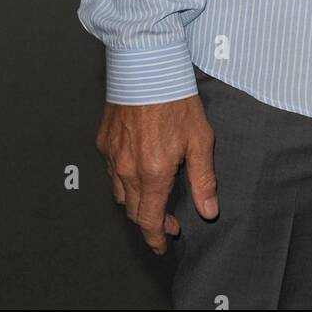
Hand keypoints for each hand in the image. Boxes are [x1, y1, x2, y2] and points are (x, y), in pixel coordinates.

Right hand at [95, 95, 217, 254]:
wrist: (147, 67)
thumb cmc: (175, 99)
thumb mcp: (200, 140)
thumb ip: (203, 179)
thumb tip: (209, 211)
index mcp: (153, 174)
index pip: (149, 221)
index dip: (157, 238)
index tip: (164, 244)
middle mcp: (127, 170)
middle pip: (133, 211)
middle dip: (149, 221)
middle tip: (167, 220)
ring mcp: (112, 156)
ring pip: (119, 193)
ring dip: (135, 201)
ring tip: (153, 194)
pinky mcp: (103, 141)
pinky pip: (110, 170)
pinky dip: (123, 177)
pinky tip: (138, 167)